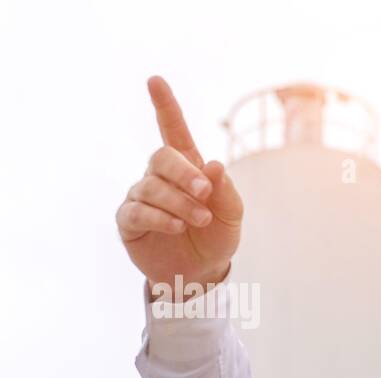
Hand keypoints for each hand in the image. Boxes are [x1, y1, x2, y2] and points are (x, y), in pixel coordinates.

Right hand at [117, 76, 242, 292]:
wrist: (201, 274)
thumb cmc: (216, 238)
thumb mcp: (231, 215)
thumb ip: (225, 190)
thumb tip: (213, 164)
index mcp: (187, 167)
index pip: (173, 130)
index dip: (165, 106)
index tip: (155, 80)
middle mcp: (160, 176)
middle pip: (162, 157)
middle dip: (185, 173)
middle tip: (205, 193)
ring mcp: (141, 197)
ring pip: (151, 186)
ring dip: (179, 202)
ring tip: (199, 219)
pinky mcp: (129, 220)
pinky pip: (137, 210)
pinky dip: (160, 217)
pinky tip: (176, 226)